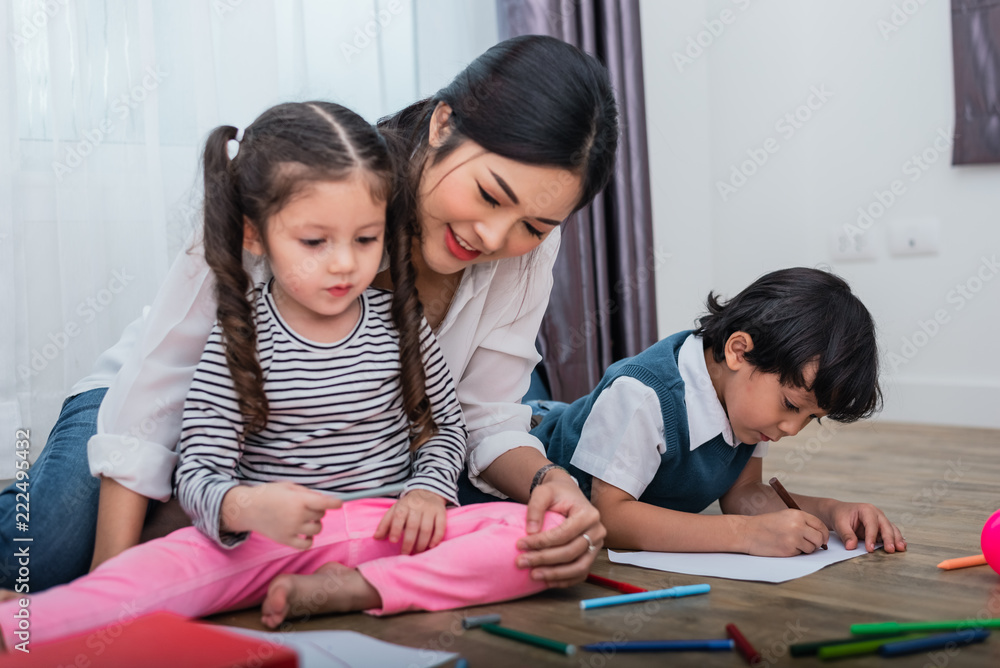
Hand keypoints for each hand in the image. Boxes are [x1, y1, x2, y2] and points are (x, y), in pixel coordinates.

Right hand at [222, 482, 341, 548]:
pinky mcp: (285, 540)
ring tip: (306, 519)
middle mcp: (297, 516)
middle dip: (318, 510)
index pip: (324, 504)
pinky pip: (306, 545)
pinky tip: (305, 534)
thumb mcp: (289, 486)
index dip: (335, 503)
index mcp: (298, 500)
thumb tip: (324, 500)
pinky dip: (309, 540)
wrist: (248, 508)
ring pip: (317, 529)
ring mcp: (291, 530)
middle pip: (320, 515)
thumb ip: (307, 493)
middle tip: (308, 506)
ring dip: (315, 524)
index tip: (339, 503)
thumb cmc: (269, 494)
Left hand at [373, 489, 446, 554]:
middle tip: (405, 553)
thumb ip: (385, 524)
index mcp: (404, 505)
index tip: (393, 541)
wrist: (428, 492)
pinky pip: (440, 527)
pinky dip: (436, 538)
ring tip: (417, 552)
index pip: (398, 516)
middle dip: (408, 542)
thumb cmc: (408, 506)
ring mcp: (430, 509)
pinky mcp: (441, 513)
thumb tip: (376, 538)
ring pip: (427, 528)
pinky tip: (431, 546)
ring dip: (421, 543)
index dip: (395, 529)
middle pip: (413, 525)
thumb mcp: (395, 510)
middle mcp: (417, 506)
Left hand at [516, 473, 605, 587]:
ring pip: (579, 568)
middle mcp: (597, 531)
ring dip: (555, 574)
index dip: (541, 542)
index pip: (563, 534)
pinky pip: (581, 574)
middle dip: (544, 559)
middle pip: (571, 552)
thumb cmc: (556, 493)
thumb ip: (535, 507)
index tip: (519, 544)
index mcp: (589, 514)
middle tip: (521, 562)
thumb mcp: (543, 491)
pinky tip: (546, 581)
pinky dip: (565, 580)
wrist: (567, 495)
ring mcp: (597, 546)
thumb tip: (531, 531)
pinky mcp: (591, 556)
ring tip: (533, 575)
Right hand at [741, 509, 828, 555]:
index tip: (822, 539)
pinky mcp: (788, 550)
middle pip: (819, 538)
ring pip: (811, 548)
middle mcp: (798, 526)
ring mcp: (793, 538)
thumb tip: (819, 535)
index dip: (823, 534)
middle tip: (809, 544)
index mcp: (797, 514)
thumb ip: (802, 523)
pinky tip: (783, 546)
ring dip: (805, 549)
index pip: (820, 525)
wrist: (748, 531)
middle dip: (817, 544)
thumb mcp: (785, 516)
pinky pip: (800, 554)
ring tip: (791, 543)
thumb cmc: (765, 524)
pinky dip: (795, 552)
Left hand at [827, 501, 905, 552]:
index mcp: (866, 510)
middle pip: (885, 526)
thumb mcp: (839, 524)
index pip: (871, 524)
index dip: (871, 537)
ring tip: (900, 549)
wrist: (839, 512)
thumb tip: (851, 547)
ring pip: (891, 529)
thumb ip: (846, 535)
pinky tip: (901, 546)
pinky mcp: (881, 527)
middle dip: (889, 538)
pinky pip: (891, 533)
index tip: (870, 549)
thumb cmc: (840, 515)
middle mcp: (876, 513)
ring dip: (896, 539)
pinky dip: (896, 539)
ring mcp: (880, 520)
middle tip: (890, 550)